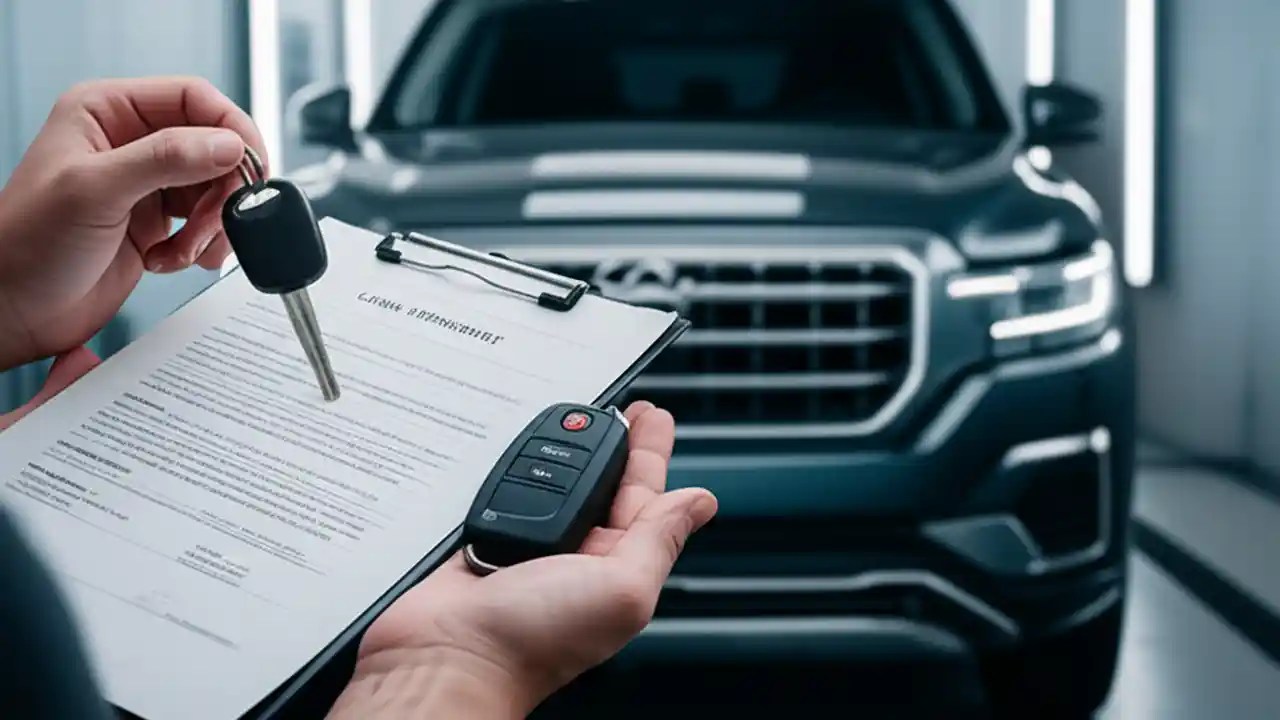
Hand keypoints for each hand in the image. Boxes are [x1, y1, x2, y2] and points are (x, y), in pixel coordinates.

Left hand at [0, 76, 266, 372]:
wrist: (15, 310)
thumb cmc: (26, 245)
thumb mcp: (95, 190)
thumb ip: (165, 159)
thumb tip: (228, 145)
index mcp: (107, 112)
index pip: (193, 98)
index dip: (229, 129)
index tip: (247, 165)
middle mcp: (130, 142)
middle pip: (214, 147)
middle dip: (223, 190)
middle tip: (217, 221)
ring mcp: (145, 184)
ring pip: (216, 189)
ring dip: (213, 225)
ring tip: (186, 250)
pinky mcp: (156, 224)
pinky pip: (206, 225)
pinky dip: (201, 246)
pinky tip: (172, 260)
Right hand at [327, 402, 717, 718]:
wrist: (445, 656)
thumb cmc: (532, 641)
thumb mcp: (620, 588)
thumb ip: (658, 540)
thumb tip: (699, 503)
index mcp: (614, 566)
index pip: (643, 497)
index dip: (650, 453)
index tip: (652, 416)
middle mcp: (575, 557)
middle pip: (601, 485)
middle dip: (612, 444)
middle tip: (616, 404)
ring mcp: (528, 548)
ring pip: (552, 487)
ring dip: (560, 452)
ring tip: (569, 416)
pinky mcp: (484, 543)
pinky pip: (503, 496)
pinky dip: (509, 472)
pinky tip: (514, 450)